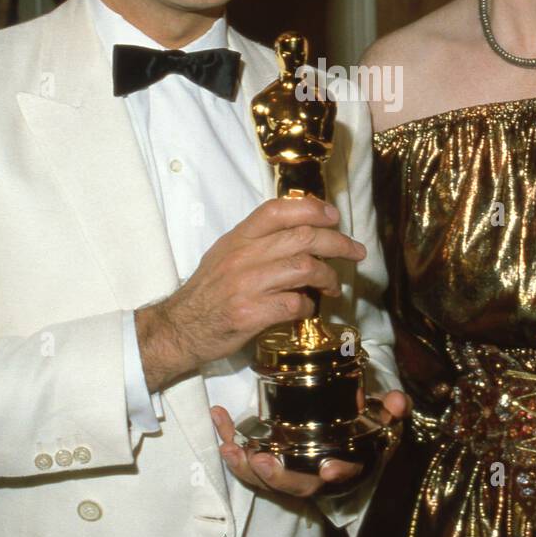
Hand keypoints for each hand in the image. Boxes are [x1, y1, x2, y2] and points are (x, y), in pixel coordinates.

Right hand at [138, 197, 366, 389]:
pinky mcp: (250, 314)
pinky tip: (307, 309)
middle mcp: (243, 257)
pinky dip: (308, 307)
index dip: (311, 209)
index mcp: (238, 238)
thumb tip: (303, 233)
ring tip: (334, 287)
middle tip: (356, 252)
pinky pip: (294, 304)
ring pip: (304, 268)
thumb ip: (259, 242)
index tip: (334, 216)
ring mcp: (246, 285)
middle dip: (338, 243)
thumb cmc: (208, 292)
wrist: (179, 328)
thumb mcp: (226, 254)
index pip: (277, 210)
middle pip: (302, 238)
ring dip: (328, 277)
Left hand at [210, 390, 410, 497]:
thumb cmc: (359, 429)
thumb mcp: (381, 419)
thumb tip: (397, 402)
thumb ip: (392, 411)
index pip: (343, 473)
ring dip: (244, 464)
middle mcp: (313, 474)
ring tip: (230, 446)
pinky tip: (220, 417)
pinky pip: (244, 455)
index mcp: (343, 465)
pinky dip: (229, 437)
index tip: (328, 468)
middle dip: (277, 476)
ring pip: (264, 478)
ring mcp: (287, 469)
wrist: (339, 435)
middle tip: (264, 460)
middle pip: (295, 485)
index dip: (337, 472)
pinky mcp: (265, 460)